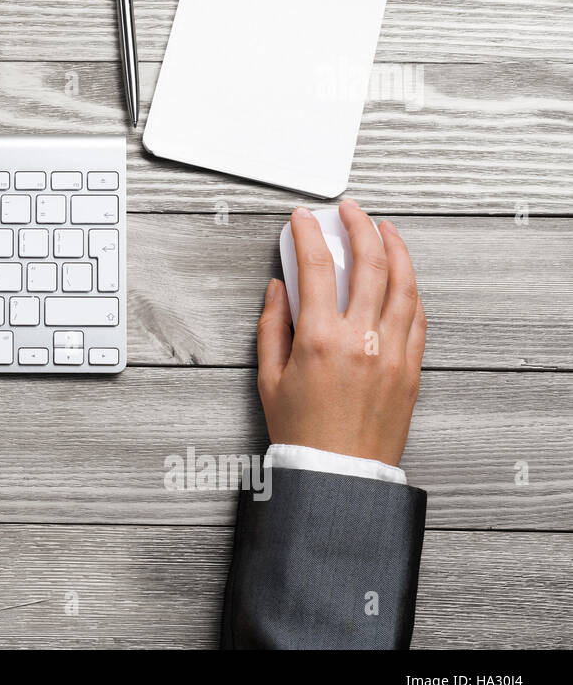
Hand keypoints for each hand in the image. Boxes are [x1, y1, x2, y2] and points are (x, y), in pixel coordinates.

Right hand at [256, 201, 426, 465]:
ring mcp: (391, 351)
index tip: (303, 219)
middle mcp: (360, 339)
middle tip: (350, 211)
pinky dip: (409, 288)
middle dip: (359, 226)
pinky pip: (416, 316)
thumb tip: (280, 289)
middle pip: (369, 263)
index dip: (308, 234)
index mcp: (319, 339)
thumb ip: (272, 326)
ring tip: (385, 230)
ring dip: (395, 249)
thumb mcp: (269, 378)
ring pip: (402, 283)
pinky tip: (402, 276)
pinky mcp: (411, 367)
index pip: (314, 267)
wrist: (339, 473)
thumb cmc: (301, 432)